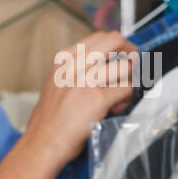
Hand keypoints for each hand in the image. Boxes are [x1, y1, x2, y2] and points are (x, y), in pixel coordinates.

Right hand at [24, 32, 138, 166]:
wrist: (43, 142)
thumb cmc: (51, 119)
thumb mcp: (57, 82)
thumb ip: (78, 68)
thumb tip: (107, 62)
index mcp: (63, 59)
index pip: (99, 36)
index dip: (117, 45)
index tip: (124, 55)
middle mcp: (74, 65)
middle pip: (114, 40)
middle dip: (130, 52)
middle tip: (134, 65)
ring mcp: (86, 80)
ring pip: (125, 67)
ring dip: (128, 82)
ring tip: (119, 97)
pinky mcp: (97, 99)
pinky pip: (126, 89)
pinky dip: (126, 100)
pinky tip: (115, 108)